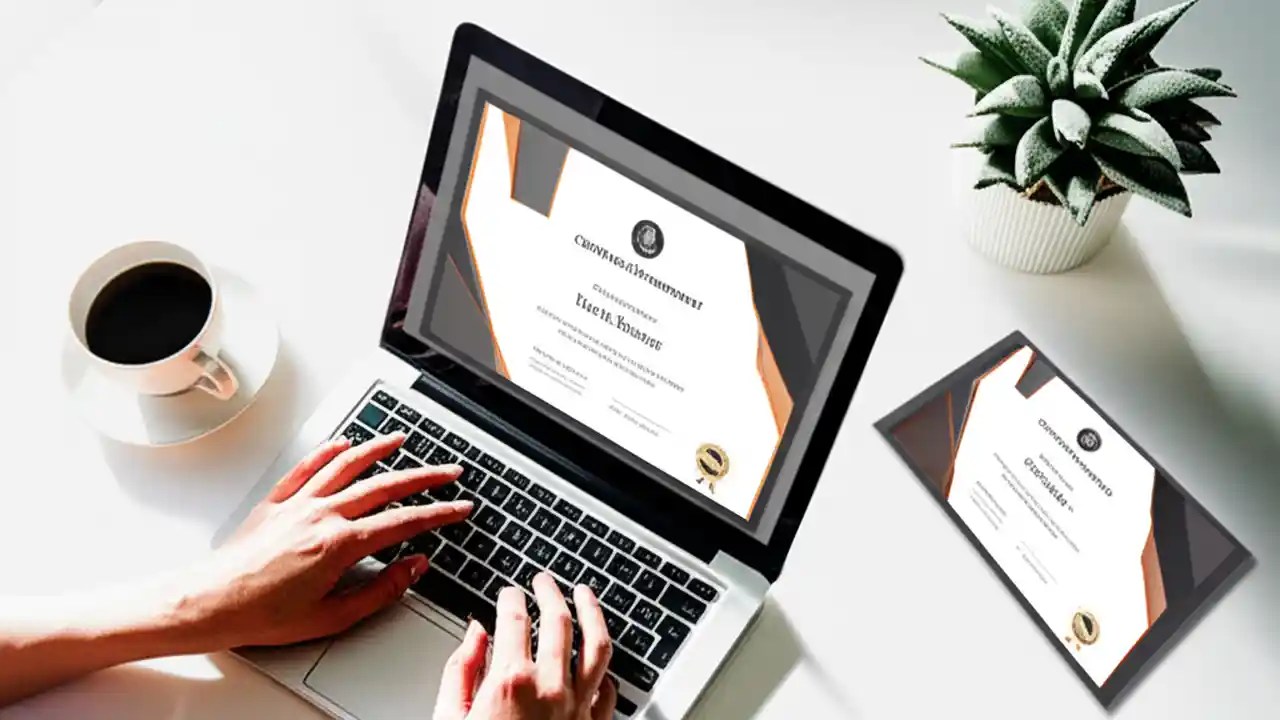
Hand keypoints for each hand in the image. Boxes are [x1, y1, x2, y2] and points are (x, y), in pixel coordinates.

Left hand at [169, 433, 472, 649]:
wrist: (210, 603)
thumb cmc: (262, 615)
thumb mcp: (333, 617)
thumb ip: (381, 590)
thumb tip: (413, 568)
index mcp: (340, 544)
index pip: (404, 522)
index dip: (439, 513)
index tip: (460, 507)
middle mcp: (322, 514)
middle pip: (385, 485)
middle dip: (424, 477)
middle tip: (448, 471)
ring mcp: (298, 504)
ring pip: (347, 465)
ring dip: (379, 449)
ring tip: (402, 440)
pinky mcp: (276, 502)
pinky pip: (307, 467)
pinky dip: (328, 451)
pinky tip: (342, 443)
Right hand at [434, 573, 616, 719]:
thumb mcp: (448, 717)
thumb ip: (460, 669)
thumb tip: (474, 634)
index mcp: (510, 681)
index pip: (515, 618)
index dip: (511, 597)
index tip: (509, 592)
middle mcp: (550, 688)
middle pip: (559, 620)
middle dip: (550, 592)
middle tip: (544, 580)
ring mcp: (577, 708)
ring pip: (597, 645)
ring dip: (592, 612)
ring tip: (584, 594)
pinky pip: (610, 690)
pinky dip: (606, 669)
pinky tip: (599, 658)